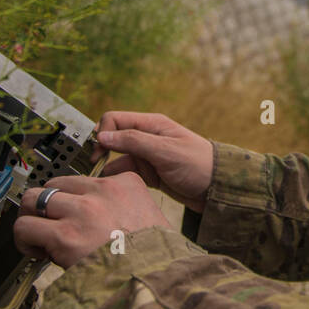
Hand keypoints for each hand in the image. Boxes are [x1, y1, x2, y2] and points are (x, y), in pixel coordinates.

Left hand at [14, 172, 169, 268]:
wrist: (155, 280)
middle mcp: (102, 191)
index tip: (74, 219)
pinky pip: (25, 226)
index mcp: (125, 183)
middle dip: (47, 206)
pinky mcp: (65, 235)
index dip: (73, 202)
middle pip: (54, 184)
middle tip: (51, 227)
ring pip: (34, 199)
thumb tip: (92, 218)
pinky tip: (39, 253)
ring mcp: (82, 210)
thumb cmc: (153, 257)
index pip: (81, 180)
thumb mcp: (148, 216)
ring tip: (41, 239)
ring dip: (33, 219)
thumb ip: (120, 207)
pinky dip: (25, 241)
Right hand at [92, 111, 214, 212]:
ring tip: (97, 182)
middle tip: (90, 166)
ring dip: (106, 167)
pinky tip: (112, 188)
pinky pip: (125, 173)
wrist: (219, 190)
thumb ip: (134, 142)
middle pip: (112, 137)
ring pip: (116, 158)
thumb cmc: (199, 165)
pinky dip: (116, 179)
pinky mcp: (149, 173)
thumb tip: (102, 136)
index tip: (97, 152)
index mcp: (151, 124)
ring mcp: (147, 156)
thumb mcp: (166, 151)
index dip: (102, 133)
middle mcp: (146, 137)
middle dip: (99, 149)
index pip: (114, 119)